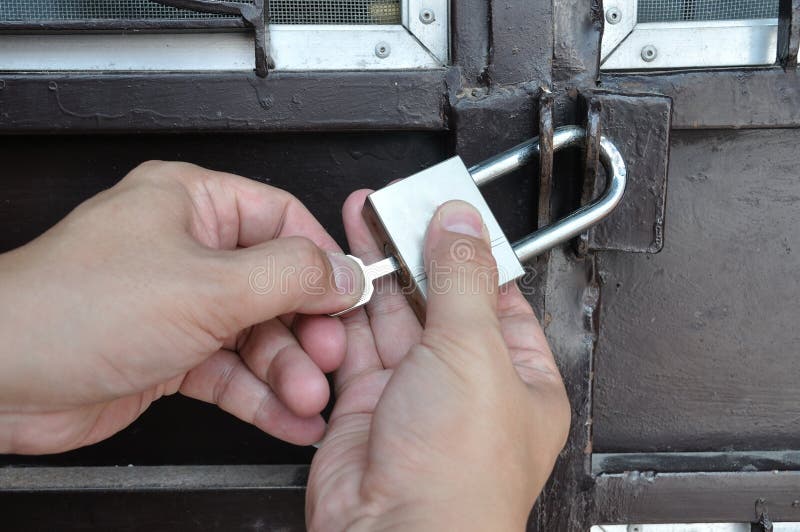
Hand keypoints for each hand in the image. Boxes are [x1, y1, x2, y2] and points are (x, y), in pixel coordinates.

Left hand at [0, 161, 363, 453]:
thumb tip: (343, 272)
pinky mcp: (170, 353)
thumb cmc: (74, 310)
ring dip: (287, 370)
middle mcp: (187, 249)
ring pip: (256, 334)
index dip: (322, 260)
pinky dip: (260, 395)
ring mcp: (179, 303)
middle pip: (275, 284)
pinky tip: (286, 417)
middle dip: (306, 328)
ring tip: (307, 399)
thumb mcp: (208, 286)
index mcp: (192, 203)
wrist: (0, 381)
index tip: (353, 295)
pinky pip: (230, 371)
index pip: (283, 220)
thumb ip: (290, 277)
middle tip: (330, 357)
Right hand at [307, 196, 570, 530]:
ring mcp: (414, 394)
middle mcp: (467, 385)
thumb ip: (461, 279)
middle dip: (412, 252)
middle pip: (438, 299)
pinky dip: (346, 312)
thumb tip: (462, 224)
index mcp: (518, 376)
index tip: (443, 212)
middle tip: (389, 209)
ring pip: (392, 317)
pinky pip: (355, 345)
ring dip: (377, 272)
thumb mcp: (474, 350)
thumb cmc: (460, 473)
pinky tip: (342, 278)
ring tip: (360, 223)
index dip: (467, 250)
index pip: (496, 294)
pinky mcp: (366, 406)